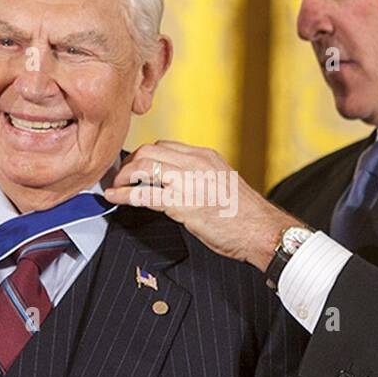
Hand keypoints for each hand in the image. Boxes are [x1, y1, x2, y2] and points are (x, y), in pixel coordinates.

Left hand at [105, 141, 303, 270]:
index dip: (143, 155)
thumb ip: (200, 177)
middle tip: (121, 177)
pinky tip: (115, 198)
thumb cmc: (245, 215)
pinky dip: (124, 194)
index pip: (164, 145)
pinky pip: (145, 194)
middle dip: (129, 163)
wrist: (261, 231)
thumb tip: (178, 184)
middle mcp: (196, 163)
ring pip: (143, 166)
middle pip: (149, 150)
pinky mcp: (182, 203)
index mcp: (205, 156)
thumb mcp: (223, 183)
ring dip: (123, 177)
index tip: (134, 166)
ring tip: (116, 187)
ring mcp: (189, 181)